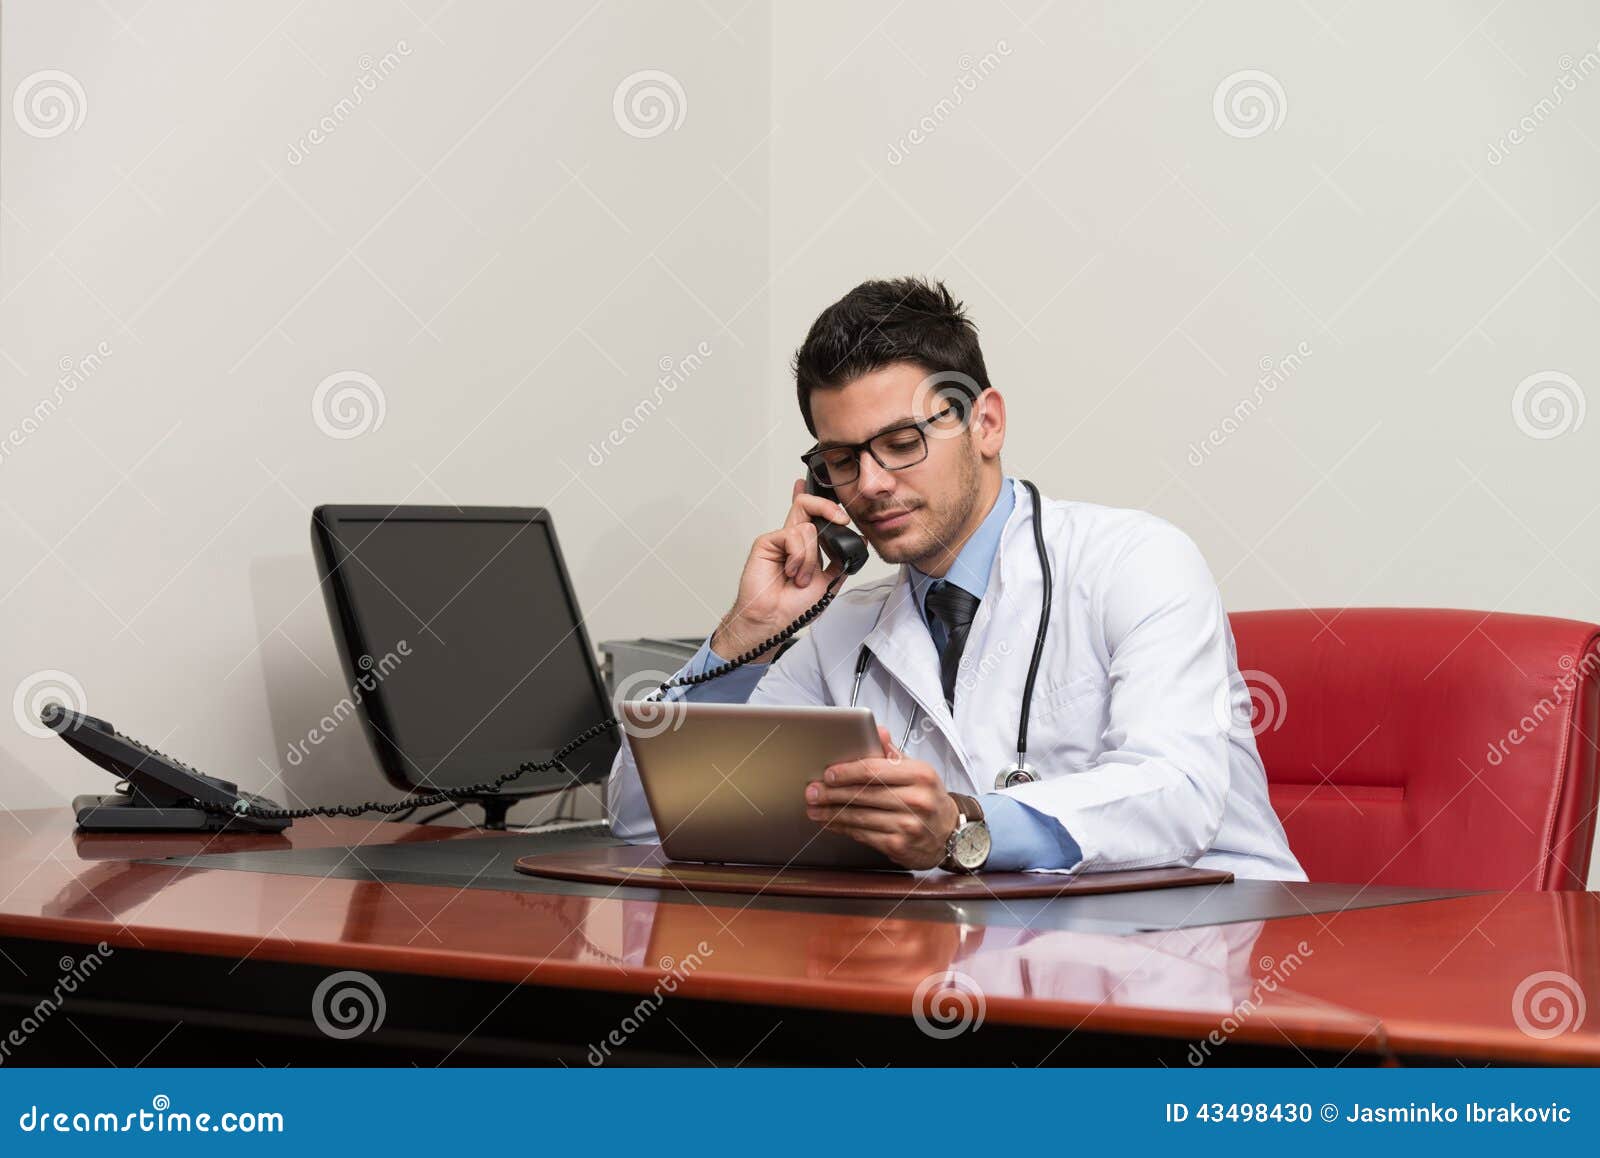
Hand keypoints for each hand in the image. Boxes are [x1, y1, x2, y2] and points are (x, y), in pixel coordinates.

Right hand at [710, 478, 851, 660]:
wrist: (774, 620)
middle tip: (842, 520)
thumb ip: (842, 561)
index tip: (838, 506)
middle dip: (827, 507)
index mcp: (806, 548)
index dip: (820, 502)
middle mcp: (793, 541)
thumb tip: (859, 541)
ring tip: (801, 578)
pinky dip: (798, 556)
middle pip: (808, 506)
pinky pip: (793, 535)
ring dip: (811, 557)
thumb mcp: (829, 583)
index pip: (813, 516)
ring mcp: (780, 541)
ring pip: (807, 525)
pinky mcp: (767, 542)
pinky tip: (791, 572)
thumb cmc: (794, 608)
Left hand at [804, 726, 959, 868]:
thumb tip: (878, 731)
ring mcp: (908, 825)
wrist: (950, 834)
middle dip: (832, 793)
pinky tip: (832, 823)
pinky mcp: (900, 846)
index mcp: (920, 775)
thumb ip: (893, 754)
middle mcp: (917, 800)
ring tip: (814, 808)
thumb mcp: (918, 771)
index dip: (848, 772)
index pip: (875, 770)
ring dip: (832, 813)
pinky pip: (864, 835)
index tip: (828, 773)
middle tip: (812, 791)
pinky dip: (844, 828)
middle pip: (864, 794)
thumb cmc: (928, 798)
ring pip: (860, 817)